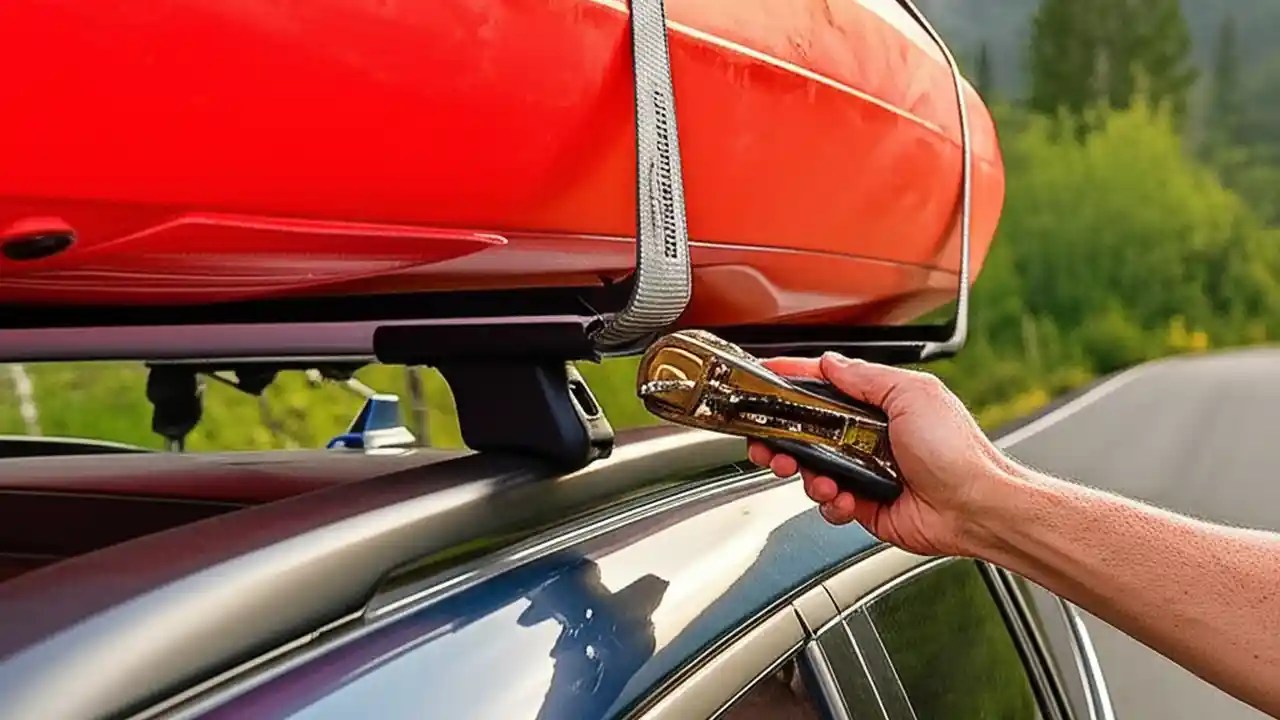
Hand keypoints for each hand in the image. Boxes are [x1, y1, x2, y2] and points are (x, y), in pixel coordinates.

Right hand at [748, 352, 1021, 556]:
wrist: (976, 506)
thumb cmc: (957, 450)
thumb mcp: (912, 395)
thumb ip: (866, 378)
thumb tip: (831, 363)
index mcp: (879, 404)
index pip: (826, 385)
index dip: (793, 379)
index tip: (765, 374)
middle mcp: (868, 436)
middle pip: (807, 431)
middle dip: (783, 437)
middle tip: (771, 444)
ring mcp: (865, 471)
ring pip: (811, 468)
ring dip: (807, 473)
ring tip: (821, 478)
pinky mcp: (864, 504)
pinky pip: (828, 502)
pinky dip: (830, 502)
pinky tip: (845, 498)